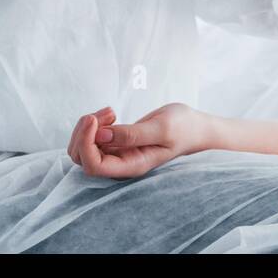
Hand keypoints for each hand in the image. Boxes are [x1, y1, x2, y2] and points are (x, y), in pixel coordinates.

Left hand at [67, 103, 201, 178]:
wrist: (195, 127)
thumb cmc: (183, 128)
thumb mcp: (161, 128)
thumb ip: (131, 134)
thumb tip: (100, 135)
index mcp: (132, 166)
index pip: (93, 165)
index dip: (86, 143)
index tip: (94, 119)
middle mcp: (121, 163)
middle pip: (82, 158)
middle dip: (84, 133)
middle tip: (106, 113)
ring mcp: (118, 153)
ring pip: (84, 147)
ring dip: (88, 127)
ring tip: (110, 112)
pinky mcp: (117, 143)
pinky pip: (92, 138)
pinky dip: (95, 123)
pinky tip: (112, 114)